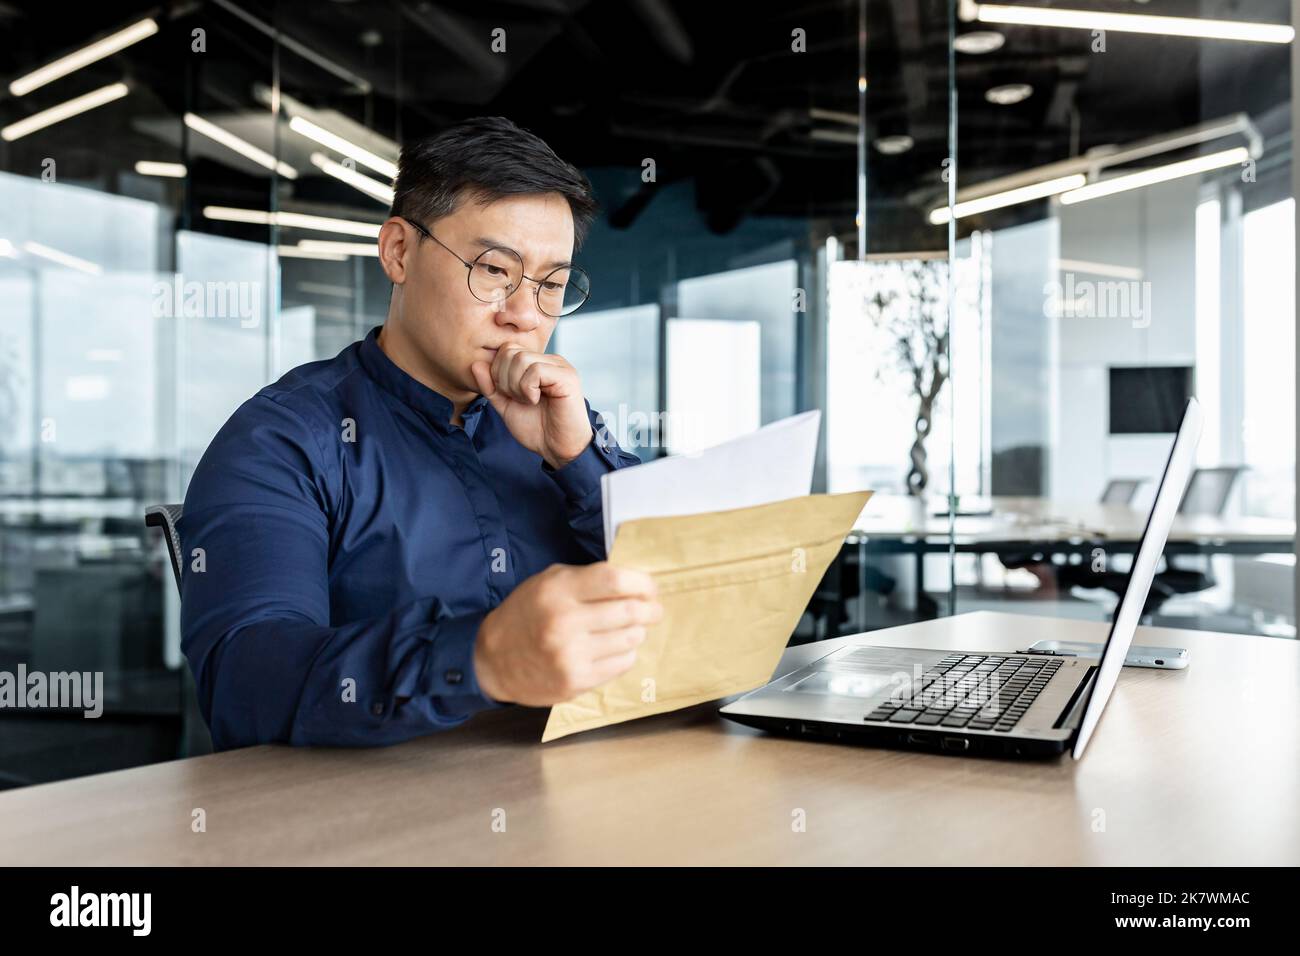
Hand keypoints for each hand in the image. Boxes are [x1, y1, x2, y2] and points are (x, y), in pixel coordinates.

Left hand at [471, 347, 591, 468]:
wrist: (558, 449)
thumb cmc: (537, 429)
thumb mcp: (506, 406)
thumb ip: (491, 386)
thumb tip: (475, 364)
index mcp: (537, 364)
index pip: (507, 349)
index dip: (498, 372)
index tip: (509, 395)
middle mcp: (550, 360)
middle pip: (511, 351)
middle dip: (504, 378)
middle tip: (518, 399)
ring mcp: (560, 366)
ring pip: (522, 358)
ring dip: (516, 385)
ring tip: (528, 401)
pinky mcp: (567, 377)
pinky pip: (536, 370)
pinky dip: (528, 388)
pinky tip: (536, 401)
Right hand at [473, 563, 662, 705]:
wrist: (493, 659)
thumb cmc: (527, 614)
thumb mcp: (548, 582)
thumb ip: (587, 578)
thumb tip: (635, 582)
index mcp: (557, 591)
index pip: (615, 580)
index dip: (642, 583)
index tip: (650, 588)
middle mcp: (563, 622)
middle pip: (629, 611)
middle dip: (650, 609)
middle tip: (654, 609)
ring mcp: (570, 655)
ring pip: (630, 639)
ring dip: (637, 632)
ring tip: (630, 629)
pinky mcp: (576, 681)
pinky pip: (622, 663)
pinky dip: (626, 653)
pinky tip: (614, 648)